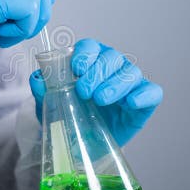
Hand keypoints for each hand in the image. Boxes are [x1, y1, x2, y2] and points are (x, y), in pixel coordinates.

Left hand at [29, 38, 162, 146]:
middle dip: (97, 72)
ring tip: (100, 99)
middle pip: (112, 57)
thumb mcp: (51, 104)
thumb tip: (37, 78)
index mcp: (90, 60)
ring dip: (115, 84)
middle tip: (83, 91)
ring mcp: (130, 83)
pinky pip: (152, 92)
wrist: (84, 142)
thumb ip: (43, 90)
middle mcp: (112, 67)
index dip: (85, 53)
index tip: (75, 68)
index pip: (91, 47)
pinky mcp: (144, 101)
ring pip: (130, 73)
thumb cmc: (70, 115)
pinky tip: (131, 102)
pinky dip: (144, 95)